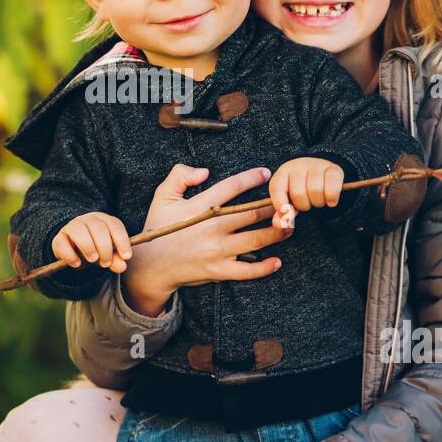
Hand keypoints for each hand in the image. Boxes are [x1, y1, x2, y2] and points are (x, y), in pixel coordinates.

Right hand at [51, 213, 132, 273]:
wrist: (74, 251)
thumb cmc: (97, 249)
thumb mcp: (108, 255)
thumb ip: (116, 259)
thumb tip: (122, 266)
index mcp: (104, 220)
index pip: (115, 226)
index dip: (122, 241)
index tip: (127, 256)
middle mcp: (88, 220)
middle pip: (98, 228)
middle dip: (105, 247)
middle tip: (106, 263)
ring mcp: (72, 227)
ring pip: (78, 230)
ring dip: (87, 246)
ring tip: (93, 260)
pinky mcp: (59, 238)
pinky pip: (61, 243)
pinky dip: (69, 254)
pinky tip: (76, 264)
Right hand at [121, 165, 293, 316]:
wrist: (151, 265)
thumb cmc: (159, 228)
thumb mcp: (161, 196)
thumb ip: (179, 176)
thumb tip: (204, 171)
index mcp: (199, 207)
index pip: (231, 187)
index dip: (251, 178)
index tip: (266, 173)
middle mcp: (212, 228)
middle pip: (251, 214)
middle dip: (273, 205)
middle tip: (288, 200)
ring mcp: (217, 251)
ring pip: (256, 240)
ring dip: (276, 232)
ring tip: (290, 224)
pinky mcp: (219, 270)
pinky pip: (247, 271)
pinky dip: (265, 267)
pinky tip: (277, 260)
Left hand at [267, 157, 344, 228]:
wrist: (323, 176)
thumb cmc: (302, 190)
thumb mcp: (290, 200)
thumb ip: (284, 214)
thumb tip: (280, 224)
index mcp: (283, 173)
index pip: (276, 188)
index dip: (280, 204)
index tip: (287, 216)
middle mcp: (298, 166)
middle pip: (298, 193)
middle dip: (303, 205)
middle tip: (307, 204)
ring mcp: (316, 165)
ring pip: (316, 190)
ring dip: (318, 202)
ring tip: (318, 201)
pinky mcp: (334, 169)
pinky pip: (332, 187)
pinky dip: (331, 198)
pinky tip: (330, 202)